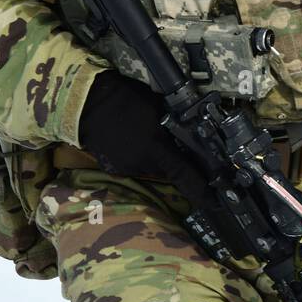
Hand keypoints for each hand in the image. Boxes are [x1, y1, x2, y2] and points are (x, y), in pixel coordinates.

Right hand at [78, 70, 210, 203]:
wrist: (86, 103)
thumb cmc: (125, 99)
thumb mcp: (158, 106)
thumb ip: (176, 124)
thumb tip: (193, 131)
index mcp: (155, 148)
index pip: (185, 175)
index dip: (202, 191)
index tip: (215, 202)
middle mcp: (142, 164)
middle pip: (169, 171)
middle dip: (176, 162)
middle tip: (177, 145)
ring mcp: (126, 168)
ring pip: (153, 169)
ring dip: (157, 158)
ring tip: (150, 137)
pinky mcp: (114, 168)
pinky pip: (136, 165)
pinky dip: (140, 157)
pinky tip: (135, 140)